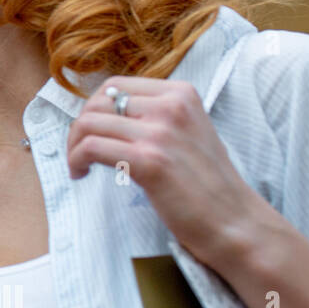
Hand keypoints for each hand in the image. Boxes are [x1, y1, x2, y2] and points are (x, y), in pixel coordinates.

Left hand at [66, 76, 267, 266]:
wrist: (235, 222)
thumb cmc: (207, 184)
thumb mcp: (187, 132)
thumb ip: (155, 116)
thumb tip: (107, 112)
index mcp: (181, 94)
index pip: (116, 85)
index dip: (95, 108)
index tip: (93, 130)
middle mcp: (171, 106)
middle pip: (98, 101)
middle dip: (80, 125)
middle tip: (80, 150)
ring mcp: (160, 132)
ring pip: (89, 123)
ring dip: (73, 145)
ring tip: (79, 165)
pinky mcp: (149, 161)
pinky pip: (90, 147)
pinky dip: (76, 160)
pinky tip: (81, 174)